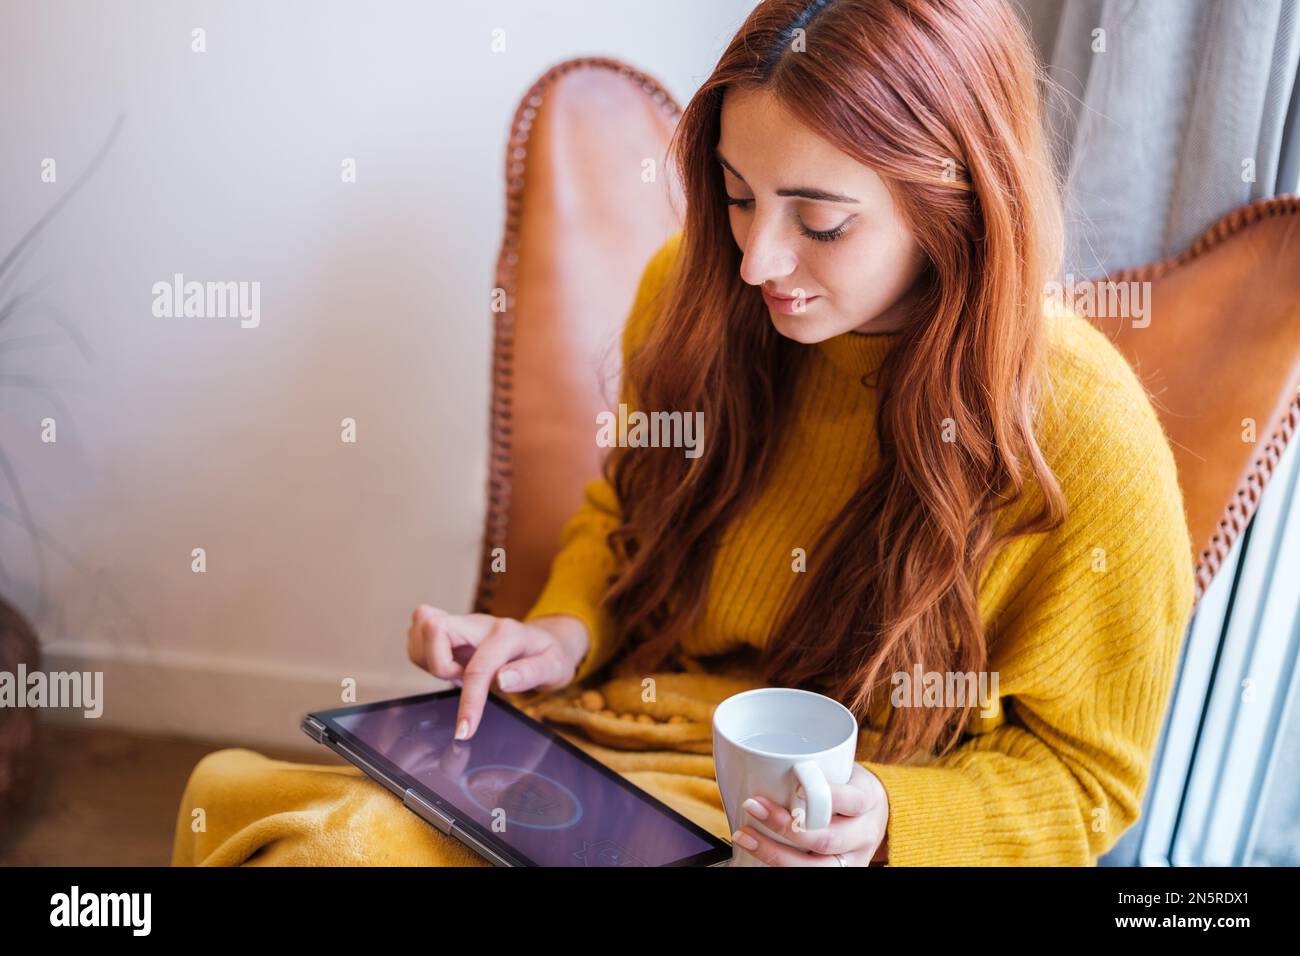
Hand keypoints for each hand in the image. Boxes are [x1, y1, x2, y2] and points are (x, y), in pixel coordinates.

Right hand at [406, 606, 588, 740]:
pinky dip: (426, 658)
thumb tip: (503, 680)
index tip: (465, 731)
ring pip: (420, 630)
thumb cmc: (550, 656)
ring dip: (429, 662)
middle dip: (436, 664)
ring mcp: (462, 624)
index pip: (478, 667)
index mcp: (507, 634)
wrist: (547, 640)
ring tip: (457, 676)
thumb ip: (530, 673)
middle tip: (459, 682)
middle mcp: (479, 623)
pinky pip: (419, 636)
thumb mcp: (554, 667)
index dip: (469, 701)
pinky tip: (450, 669)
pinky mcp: (451, 630)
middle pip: (434, 626)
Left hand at [731, 763, 888, 865]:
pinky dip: (779, 866)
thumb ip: (818, 768)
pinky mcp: (839, 873)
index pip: (852, 801)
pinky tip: (756, 854)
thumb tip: (766, 759)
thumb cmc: (848, 786)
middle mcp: (864, 834)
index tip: (796, 787)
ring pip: (815, 867)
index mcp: (867, 800)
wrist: (873, 816)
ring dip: (775, 853)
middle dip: (785, 826)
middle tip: (752, 806)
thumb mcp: (844, 769)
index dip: (828, 796)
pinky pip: (808, 875)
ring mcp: (852, 859)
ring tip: (745, 836)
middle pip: (827, 839)